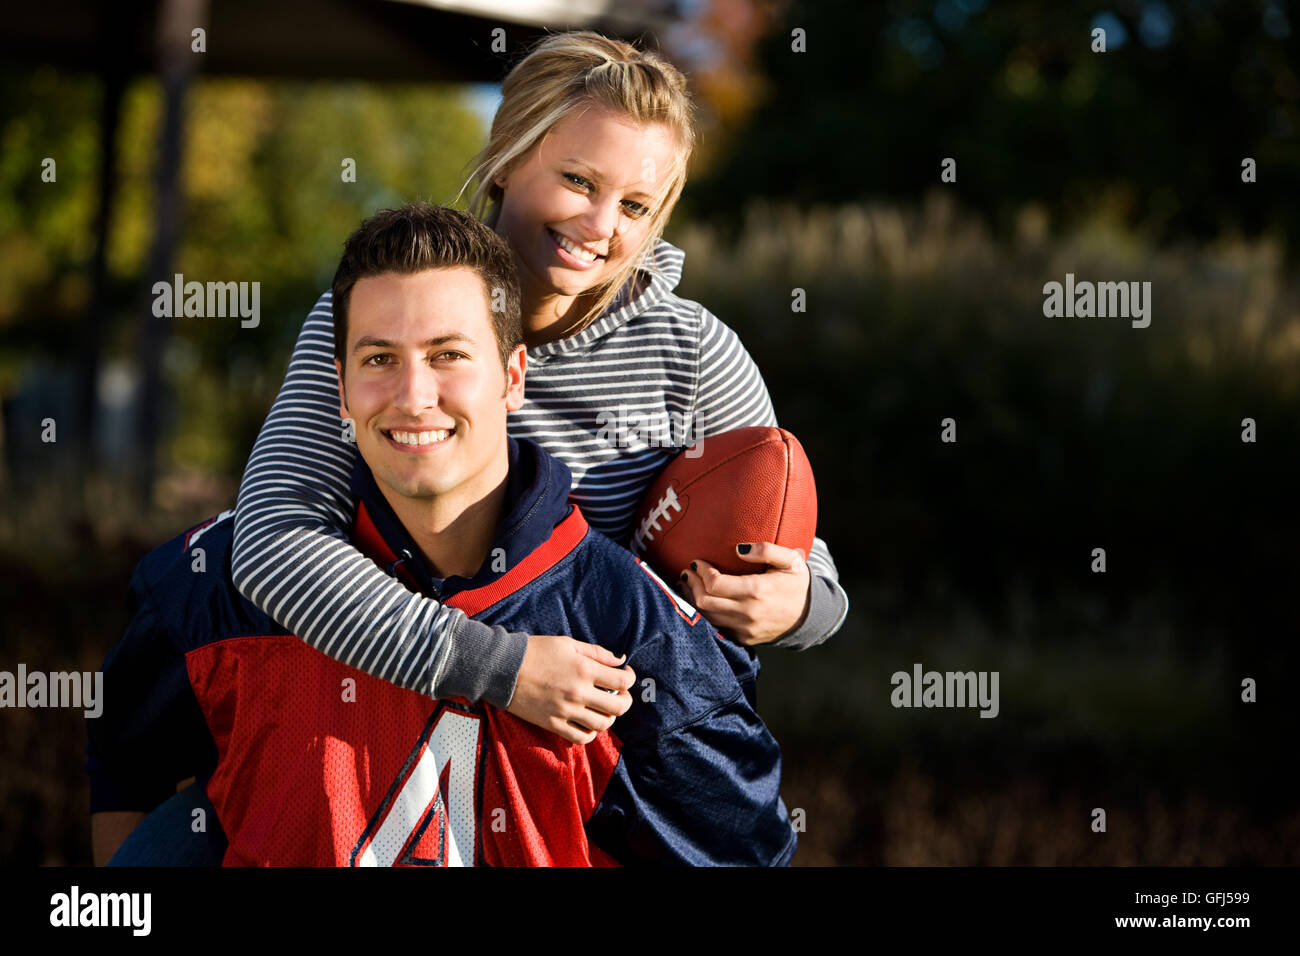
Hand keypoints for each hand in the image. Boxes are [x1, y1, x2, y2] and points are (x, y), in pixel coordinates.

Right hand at [506, 635, 635, 744]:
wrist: (503, 668)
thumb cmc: (536, 651)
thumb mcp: (567, 643)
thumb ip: (596, 652)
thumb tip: (620, 660)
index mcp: (584, 669)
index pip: (622, 681)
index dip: (630, 678)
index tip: (625, 674)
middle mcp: (579, 693)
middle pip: (618, 706)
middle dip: (625, 700)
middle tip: (619, 694)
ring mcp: (566, 711)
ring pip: (602, 724)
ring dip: (609, 717)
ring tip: (603, 708)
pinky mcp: (553, 724)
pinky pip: (580, 737)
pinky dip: (590, 733)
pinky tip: (588, 723)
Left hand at [678, 542, 811, 645]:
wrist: (811, 616)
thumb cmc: (797, 584)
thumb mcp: (790, 560)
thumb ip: (767, 549)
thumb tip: (738, 549)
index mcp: (756, 591)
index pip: (715, 584)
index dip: (701, 571)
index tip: (696, 562)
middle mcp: (748, 613)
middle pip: (704, 601)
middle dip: (691, 584)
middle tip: (687, 572)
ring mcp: (745, 629)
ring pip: (706, 617)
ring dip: (691, 600)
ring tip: (687, 584)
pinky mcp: (744, 639)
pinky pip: (716, 628)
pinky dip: (703, 615)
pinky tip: (698, 601)